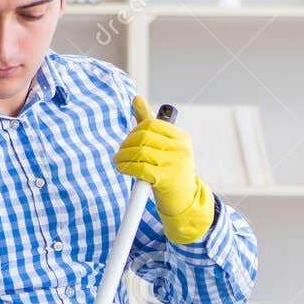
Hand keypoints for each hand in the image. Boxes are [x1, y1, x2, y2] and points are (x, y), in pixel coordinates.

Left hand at [113, 96, 214, 244]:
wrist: (185, 204)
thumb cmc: (171, 174)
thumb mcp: (165, 148)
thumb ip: (150, 124)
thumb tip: (136, 99)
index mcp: (181, 138)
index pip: (152, 124)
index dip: (134, 131)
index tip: (128, 142)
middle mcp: (180, 148)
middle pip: (144, 136)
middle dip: (127, 144)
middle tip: (120, 153)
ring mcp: (175, 163)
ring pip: (140, 151)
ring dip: (123, 156)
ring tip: (118, 162)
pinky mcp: (166, 179)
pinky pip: (139, 168)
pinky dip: (126, 167)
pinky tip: (123, 169)